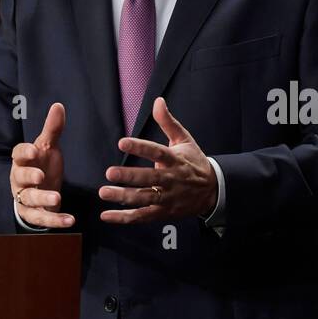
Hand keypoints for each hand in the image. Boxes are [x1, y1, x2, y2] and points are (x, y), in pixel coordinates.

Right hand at [10, 102, 73, 228]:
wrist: (38, 191)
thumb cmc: (41, 165)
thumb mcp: (48, 147)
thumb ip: (53, 129)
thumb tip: (58, 105)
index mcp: (22, 160)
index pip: (19, 154)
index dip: (25, 152)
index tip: (34, 150)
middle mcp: (20, 179)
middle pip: (21, 178)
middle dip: (30, 177)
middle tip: (41, 176)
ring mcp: (25, 198)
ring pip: (30, 199)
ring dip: (43, 200)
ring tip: (57, 199)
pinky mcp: (33, 214)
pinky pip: (41, 219)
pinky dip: (55, 220)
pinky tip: (70, 221)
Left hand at [98, 97, 217, 223]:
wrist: (212, 191)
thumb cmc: (194, 163)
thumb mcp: (184, 140)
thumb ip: (168, 122)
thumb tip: (158, 101)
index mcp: (176, 160)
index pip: (157, 152)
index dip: (140, 147)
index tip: (122, 142)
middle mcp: (171, 180)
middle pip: (150, 178)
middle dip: (130, 176)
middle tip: (110, 173)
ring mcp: (168, 198)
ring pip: (145, 198)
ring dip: (124, 197)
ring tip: (105, 192)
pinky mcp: (164, 212)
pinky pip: (142, 216)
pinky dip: (124, 217)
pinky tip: (106, 215)